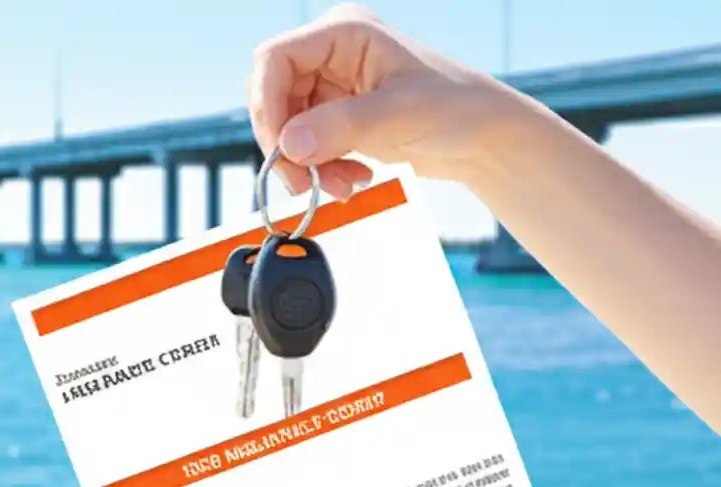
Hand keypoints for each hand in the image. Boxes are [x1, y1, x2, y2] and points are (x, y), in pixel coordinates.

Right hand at [248, 3, 525, 198]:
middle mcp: (331, 55)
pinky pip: (305, 146)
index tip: (279, 146)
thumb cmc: (457, 109)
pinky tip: (351, 179)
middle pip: (273, 97)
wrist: (485, 138)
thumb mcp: (397, 115)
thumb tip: (288, 144)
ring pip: (286, 128)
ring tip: (342, 185)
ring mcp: (332, 87)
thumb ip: (339, 127)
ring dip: (305, 165)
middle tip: (304, 182)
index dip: (268, 103)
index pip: (275, 59)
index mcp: (344, 33)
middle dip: (285, 144)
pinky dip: (320, 170)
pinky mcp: (336, 117)